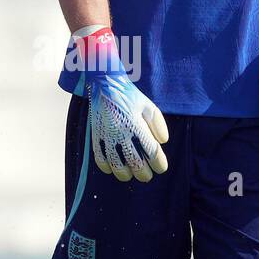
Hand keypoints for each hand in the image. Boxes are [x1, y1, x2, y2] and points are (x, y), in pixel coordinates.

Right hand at [72, 26, 168, 181]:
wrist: (105, 83)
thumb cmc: (130, 95)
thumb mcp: (148, 106)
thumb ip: (158, 124)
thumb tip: (163, 142)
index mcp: (136, 123)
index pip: (151, 150)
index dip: (158, 163)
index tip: (161, 168)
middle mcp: (121, 131)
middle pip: (134, 160)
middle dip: (143, 172)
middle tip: (147, 176)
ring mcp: (107, 134)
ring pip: (115, 162)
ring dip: (124, 173)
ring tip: (129, 176)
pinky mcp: (95, 134)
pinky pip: (99, 156)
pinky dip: (105, 166)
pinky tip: (110, 169)